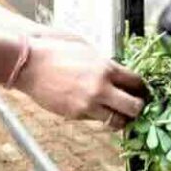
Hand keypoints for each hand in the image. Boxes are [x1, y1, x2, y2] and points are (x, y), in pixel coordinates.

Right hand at [13, 36, 146, 128]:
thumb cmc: (56, 50)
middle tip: (136, 105)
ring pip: (116, 120)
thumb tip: (116, 72)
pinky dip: (99, 116)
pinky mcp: (74, 114)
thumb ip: (105, 63)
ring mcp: (87, 104)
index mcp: (106, 68)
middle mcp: (100, 88)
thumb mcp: (88, 49)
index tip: (142, 89)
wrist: (28, 63)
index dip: (142, 87)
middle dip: (138, 107)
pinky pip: (95, 120)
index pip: (136, 82)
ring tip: (120, 113)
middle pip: (133, 107)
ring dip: (121, 118)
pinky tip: (97, 108)